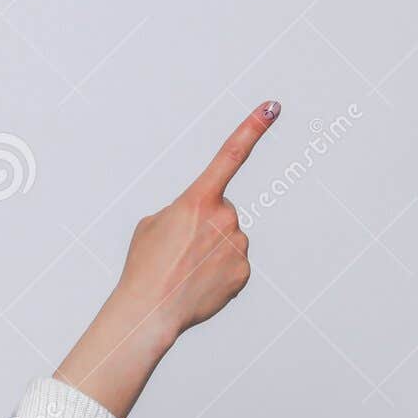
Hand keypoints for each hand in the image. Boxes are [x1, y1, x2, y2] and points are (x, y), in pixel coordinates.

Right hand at [112, 99, 278, 339]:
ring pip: (228, 240)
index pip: (230, 155)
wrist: (149, 310)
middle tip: (178, 251)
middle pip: (221, 212)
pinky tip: (198, 284)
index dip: (253, 128)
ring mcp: (237, 245)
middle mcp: (224, 217)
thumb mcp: (153, 224)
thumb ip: (183, 211)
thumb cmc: (145, 266)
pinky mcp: (244, 271)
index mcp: (197, 200)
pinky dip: (218, 273)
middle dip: (203, 227)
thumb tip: (204, 221)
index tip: (273, 107)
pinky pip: (233, 264)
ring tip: (184, 270)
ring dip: (209, 252)